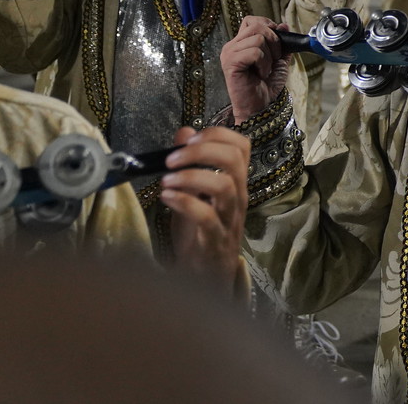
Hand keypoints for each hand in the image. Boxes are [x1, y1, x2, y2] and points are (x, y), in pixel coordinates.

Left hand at [162, 125, 250, 291]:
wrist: (205, 276)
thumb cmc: (200, 232)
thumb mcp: (194, 193)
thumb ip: (191, 163)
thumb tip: (184, 131)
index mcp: (235, 182)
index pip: (242, 146)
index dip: (218, 134)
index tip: (190, 139)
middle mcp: (238, 196)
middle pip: (234, 160)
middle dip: (201, 152)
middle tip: (172, 159)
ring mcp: (228, 218)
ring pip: (224, 186)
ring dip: (191, 177)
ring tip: (166, 181)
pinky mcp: (214, 240)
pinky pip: (206, 217)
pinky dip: (185, 202)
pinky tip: (166, 198)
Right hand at [220, 15, 289, 123]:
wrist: (262, 106)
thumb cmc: (267, 85)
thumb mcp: (279, 59)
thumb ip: (281, 42)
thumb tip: (284, 25)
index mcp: (240, 43)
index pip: (251, 20)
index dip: (268, 26)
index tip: (276, 42)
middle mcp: (231, 46)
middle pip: (257, 26)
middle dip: (274, 41)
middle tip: (273, 59)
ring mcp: (229, 54)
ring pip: (258, 38)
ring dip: (269, 55)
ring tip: (265, 69)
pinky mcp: (230, 63)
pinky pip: (255, 52)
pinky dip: (264, 63)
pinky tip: (260, 74)